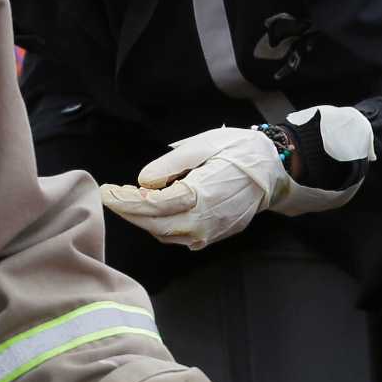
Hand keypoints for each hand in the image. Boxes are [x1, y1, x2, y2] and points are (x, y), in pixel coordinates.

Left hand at [98, 127, 284, 249]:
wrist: (275, 171)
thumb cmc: (241, 151)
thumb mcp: (206, 144)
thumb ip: (172, 163)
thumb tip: (143, 181)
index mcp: (202, 194)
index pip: (153, 205)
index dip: (126, 201)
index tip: (106, 192)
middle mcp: (206, 220)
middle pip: (155, 225)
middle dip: (129, 212)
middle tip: (112, 195)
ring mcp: (212, 231)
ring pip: (166, 235)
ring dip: (144, 221)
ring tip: (129, 200)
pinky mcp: (216, 235)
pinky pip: (181, 238)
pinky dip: (162, 228)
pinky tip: (154, 211)